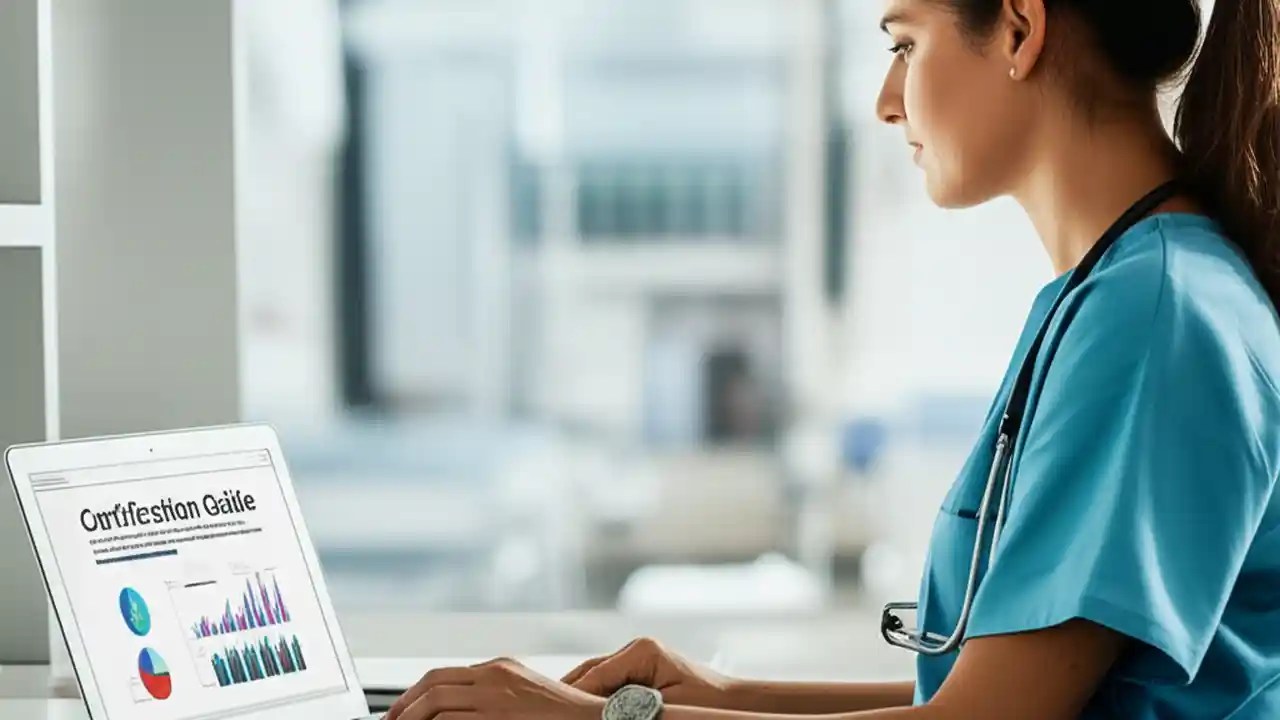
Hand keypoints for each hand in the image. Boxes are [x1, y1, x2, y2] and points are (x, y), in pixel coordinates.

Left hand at [387, 657, 605, 719]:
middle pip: (431, 688)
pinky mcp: (499, 719)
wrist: (596, 719)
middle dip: (403, 709)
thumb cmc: (563, 715)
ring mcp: (497, 699)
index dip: (412, 696)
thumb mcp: (524, 693)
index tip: (398, 714)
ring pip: (436, 707)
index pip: (440, 676)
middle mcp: (494, 678)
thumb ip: (492, 695)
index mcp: (499, 668)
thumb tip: (453, 709)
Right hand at [563, 637, 737, 708]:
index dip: (570, 696)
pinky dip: (592, 696)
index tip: (550, 710)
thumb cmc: (706, 706)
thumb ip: (623, 705)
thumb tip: (590, 708)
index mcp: (641, 651)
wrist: (733, 703)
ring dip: (576, 694)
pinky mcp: (639, 669)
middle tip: (544, 710)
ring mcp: (636, 657)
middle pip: (587, 672)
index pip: (593, 675)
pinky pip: (607, 683)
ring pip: (593, 677)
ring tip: (555, 709)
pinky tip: (579, 710)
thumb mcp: (660, 707)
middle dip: (566, 692)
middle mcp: (635, 648)